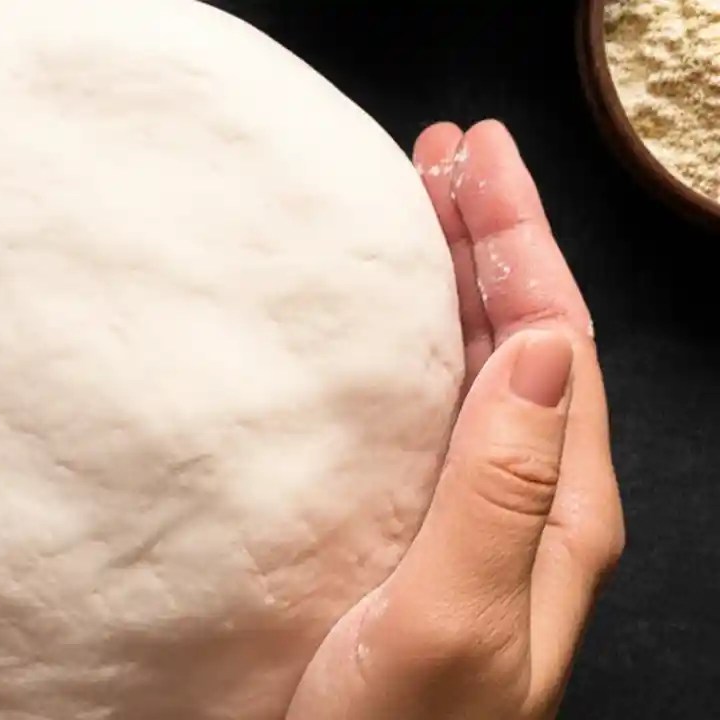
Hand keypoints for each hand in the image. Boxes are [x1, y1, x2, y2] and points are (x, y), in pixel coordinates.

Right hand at [287, 121, 625, 718]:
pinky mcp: (413, 531)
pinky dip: (416, 341)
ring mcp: (471, 516)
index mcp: (556, 513)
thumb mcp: (455, 617)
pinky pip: (434, 408)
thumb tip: (546, 347)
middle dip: (491, 236)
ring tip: (419, 208)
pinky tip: (384, 324)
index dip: (520, 238)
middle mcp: (527, 504)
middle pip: (527, 336)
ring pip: (482, 365)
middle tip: (442, 156)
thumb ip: (504, 486)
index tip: (474, 160)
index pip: (558, 338)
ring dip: (456, 277)